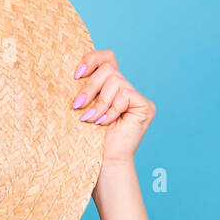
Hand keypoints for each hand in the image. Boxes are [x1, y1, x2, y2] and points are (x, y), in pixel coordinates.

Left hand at [71, 49, 154, 164]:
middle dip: (90, 87)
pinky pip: (124, 95)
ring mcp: (137, 97)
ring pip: (115, 81)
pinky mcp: (145, 106)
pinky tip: (104, 123)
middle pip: (109, 69)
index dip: (92, 59)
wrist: (103, 162)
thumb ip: (83, 88)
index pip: (107, 58)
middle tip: (78, 105)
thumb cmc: (87, 138)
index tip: (76, 75)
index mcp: (110, 87)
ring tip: (90, 120)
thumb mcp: (82, 107)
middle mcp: (126, 89)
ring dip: (99, 102)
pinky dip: (110, 110)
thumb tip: (74, 72)